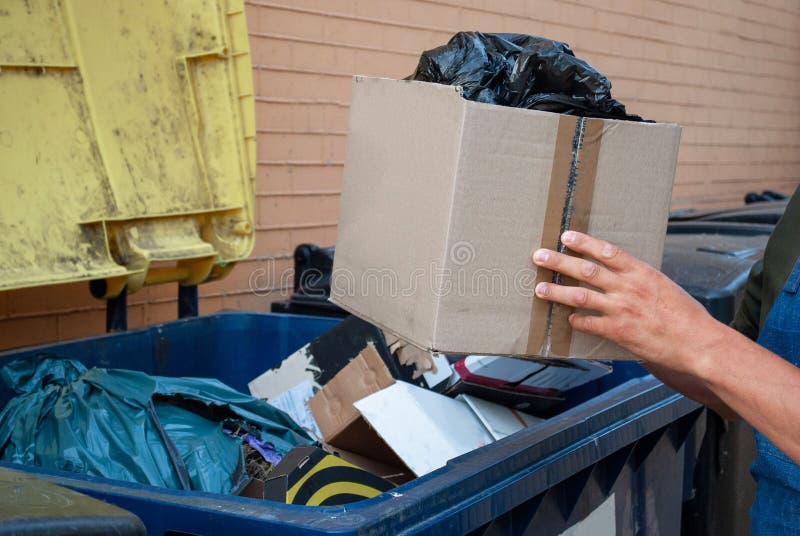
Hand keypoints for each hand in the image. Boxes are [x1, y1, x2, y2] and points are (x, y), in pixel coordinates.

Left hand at [531, 230, 724, 374]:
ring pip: (580, 296)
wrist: (698, 342)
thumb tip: (620, 273)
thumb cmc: (685, 314)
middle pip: (586, 270)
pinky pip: (588, 323)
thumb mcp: (663, 286)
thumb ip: (639, 278)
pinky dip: (575, 320)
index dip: (584, 242)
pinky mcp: (619, 331)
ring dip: (557, 292)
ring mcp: (621, 310)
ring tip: (539, 288)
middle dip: (559, 261)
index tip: (566, 235)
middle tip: (538, 255)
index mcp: (641, 272)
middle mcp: (628, 288)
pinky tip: (566, 319)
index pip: (606, 251)